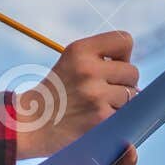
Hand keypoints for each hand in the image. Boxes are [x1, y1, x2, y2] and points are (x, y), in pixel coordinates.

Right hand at [14, 30, 137, 159]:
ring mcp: (95, 95)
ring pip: (132, 95)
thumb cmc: (56, 93)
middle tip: (100, 92)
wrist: (29, 124)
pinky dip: (115, 119)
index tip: (109, 67)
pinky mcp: (100, 119)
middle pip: (132, 72)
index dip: (122, 56)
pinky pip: (125, 115)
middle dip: (122, 83)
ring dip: (120, 103)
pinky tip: (96, 120)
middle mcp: (88, 69)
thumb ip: (102, 59)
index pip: (125, 40)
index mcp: (80, 50)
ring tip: (96, 107)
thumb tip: (135, 74)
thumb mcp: (71, 62)